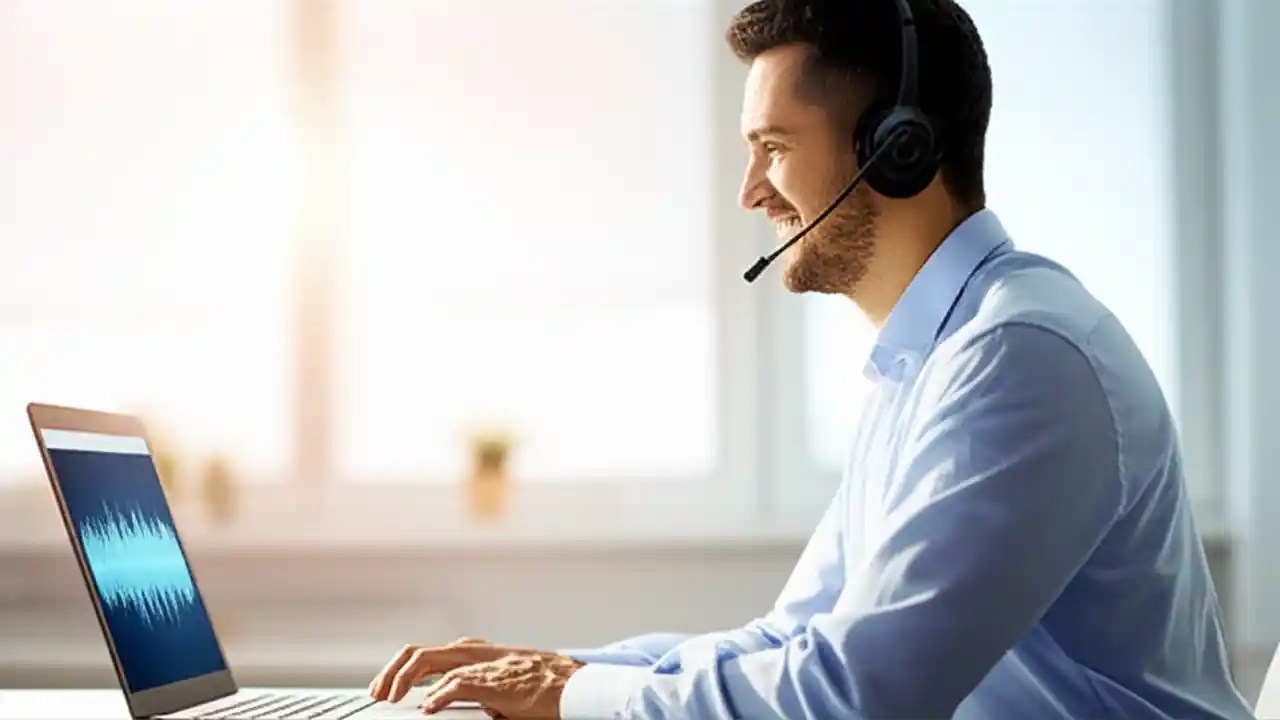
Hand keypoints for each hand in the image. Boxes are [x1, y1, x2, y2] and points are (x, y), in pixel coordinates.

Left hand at [367, 636, 583, 717]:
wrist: (571, 686)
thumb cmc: (541, 687)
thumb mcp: (497, 684)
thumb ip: (471, 687)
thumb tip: (445, 701)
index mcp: (473, 652)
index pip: (427, 653)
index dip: (400, 669)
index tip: (386, 686)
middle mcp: (473, 653)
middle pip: (419, 652)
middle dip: (391, 671)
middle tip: (378, 692)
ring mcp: (481, 664)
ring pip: (428, 660)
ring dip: (403, 680)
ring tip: (390, 698)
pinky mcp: (492, 680)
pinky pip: (455, 684)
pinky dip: (437, 695)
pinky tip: (426, 707)